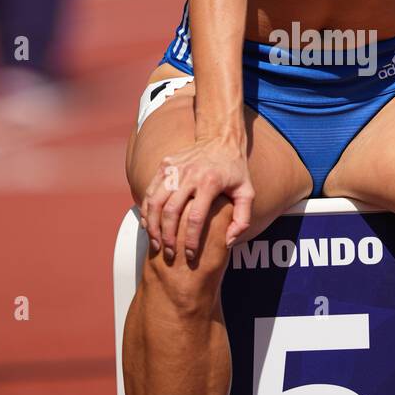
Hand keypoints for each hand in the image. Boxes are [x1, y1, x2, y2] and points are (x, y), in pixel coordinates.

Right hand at [140, 137, 254, 262]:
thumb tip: (228, 242)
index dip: (190, 239)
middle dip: (167, 236)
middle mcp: (189, 174)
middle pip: (171, 211)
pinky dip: (147, 210)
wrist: (220, 139)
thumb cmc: (235, 170)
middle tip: (170, 254)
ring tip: (156, 244)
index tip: (189, 255)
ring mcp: (174, 169)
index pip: (196, 218)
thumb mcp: (247, 192)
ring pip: (155, 201)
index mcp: (210, 182)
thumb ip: (242, 219)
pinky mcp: (165, 165)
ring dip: (153, 226)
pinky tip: (149, 225)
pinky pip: (150, 191)